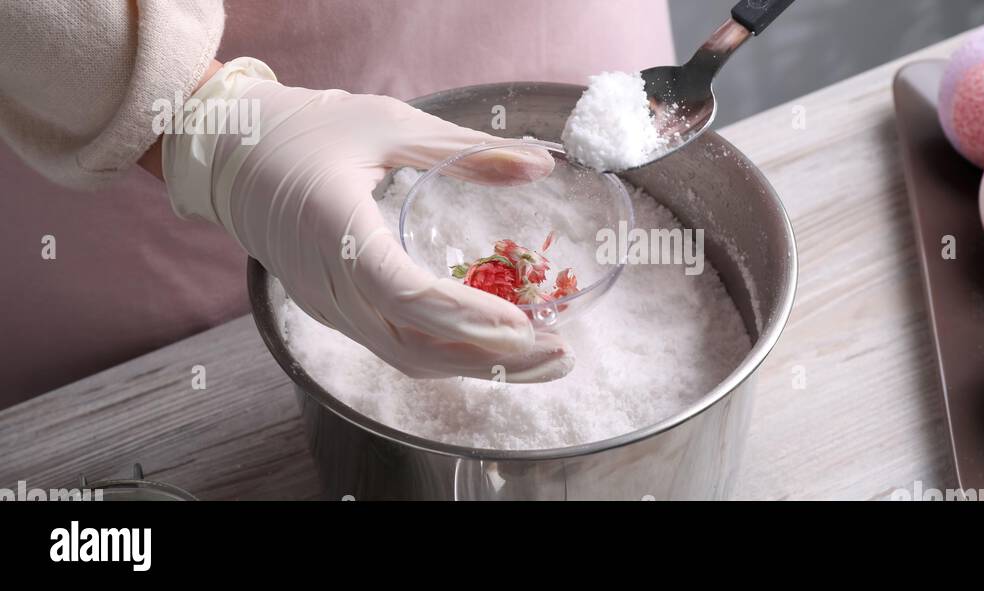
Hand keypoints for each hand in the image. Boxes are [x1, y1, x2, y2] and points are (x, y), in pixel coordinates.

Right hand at [162, 59, 571, 381]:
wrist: (229, 151)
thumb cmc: (308, 130)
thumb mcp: (390, 124)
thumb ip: (466, 150)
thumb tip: (540, 165)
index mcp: (335, 229)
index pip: (402, 293)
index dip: (464, 316)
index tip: (522, 325)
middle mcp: (328, 284)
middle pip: (413, 347)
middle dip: (490, 359)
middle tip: (559, 354)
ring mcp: (327, 306)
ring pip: (405, 357)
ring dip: (475, 365)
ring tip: (540, 358)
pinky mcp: (333, 312)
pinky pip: (393, 346)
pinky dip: (447, 353)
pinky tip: (492, 346)